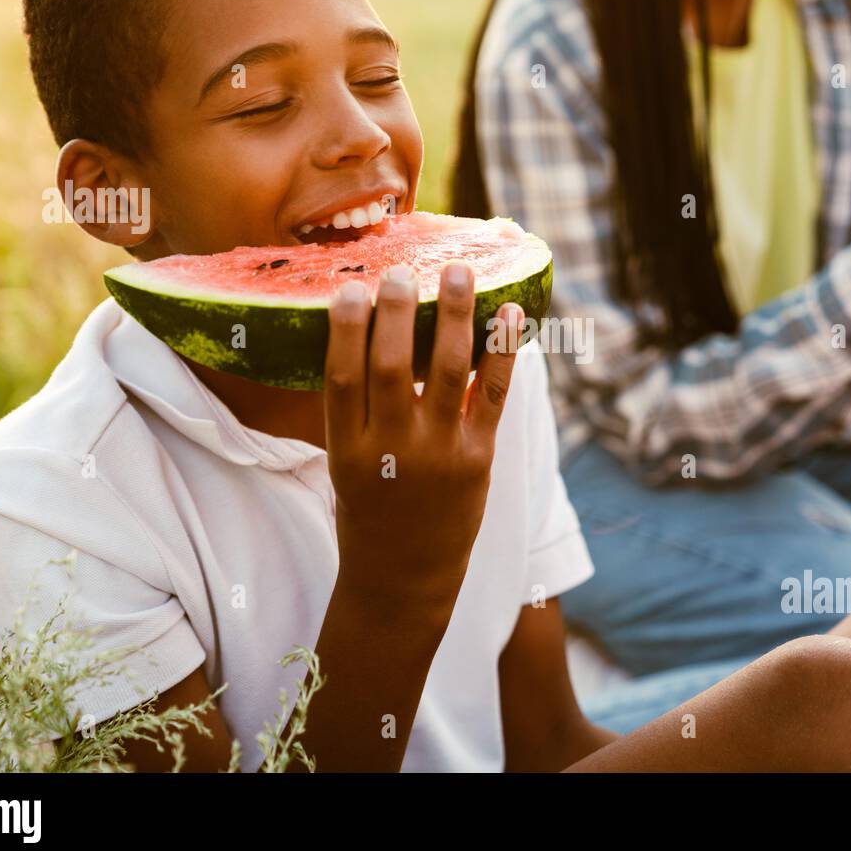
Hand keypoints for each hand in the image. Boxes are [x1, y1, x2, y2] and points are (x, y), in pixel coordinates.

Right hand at [323, 261, 524, 616]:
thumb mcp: (345, 464)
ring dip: (454, 316)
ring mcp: (437, 455)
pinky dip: (502, 352)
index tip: (350, 288)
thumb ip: (357, 411)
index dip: (346, 329)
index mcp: (347, 450)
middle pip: (390, 367)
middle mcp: (390, 450)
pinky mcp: (477, 460)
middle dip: (396, 313)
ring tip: (459, 272)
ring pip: (445, 372)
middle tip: (400, 272)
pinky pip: (491, 396)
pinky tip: (509, 314)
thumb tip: (372, 334)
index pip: (342, 377)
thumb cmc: (369, 512)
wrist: (405, 578)